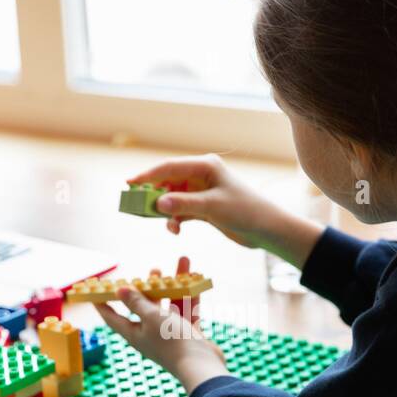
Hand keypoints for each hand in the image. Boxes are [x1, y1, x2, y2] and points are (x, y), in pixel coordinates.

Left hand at [94, 257, 227, 392]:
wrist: (201, 366)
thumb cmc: (171, 341)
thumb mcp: (151, 317)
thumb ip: (136, 302)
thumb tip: (119, 290)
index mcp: (135, 333)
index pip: (112, 318)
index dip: (103, 304)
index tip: (95, 291)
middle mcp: (150, 334)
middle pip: (146, 307)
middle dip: (150, 288)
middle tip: (154, 271)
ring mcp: (170, 334)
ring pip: (171, 305)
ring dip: (177, 286)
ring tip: (182, 264)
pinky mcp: (188, 334)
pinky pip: (188, 311)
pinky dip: (191, 297)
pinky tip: (196, 281)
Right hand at [128, 153, 324, 268]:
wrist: (267, 229)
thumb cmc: (245, 211)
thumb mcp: (212, 207)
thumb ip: (184, 205)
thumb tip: (158, 204)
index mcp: (205, 166)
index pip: (169, 167)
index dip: (147, 176)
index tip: (129, 184)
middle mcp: (202, 176)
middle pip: (168, 182)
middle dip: (154, 196)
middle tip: (137, 208)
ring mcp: (203, 192)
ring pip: (173, 198)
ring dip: (166, 211)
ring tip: (165, 225)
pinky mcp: (205, 208)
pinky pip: (182, 210)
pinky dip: (176, 219)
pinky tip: (176, 229)